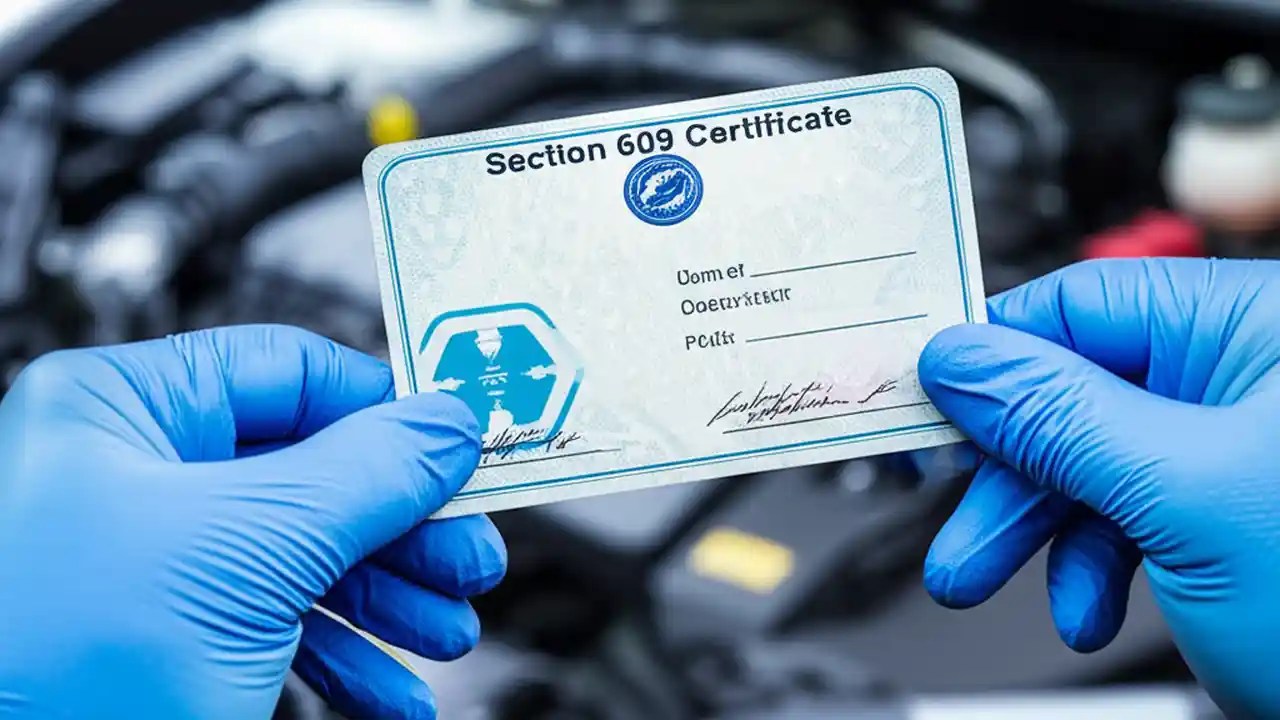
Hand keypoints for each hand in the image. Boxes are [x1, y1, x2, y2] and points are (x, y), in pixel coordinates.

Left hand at [0, 325, 506, 719]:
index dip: (388, 410)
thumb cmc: (61, 668)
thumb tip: (451, 423)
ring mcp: (151, 560)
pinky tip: (392, 690)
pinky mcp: (165, 637)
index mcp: (121, 410)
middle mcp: (133, 474)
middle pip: (314, 471)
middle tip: (472, 560)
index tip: (466, 447)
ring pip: (305, 554)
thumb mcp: (248, 549)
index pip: (290, 372)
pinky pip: (277, 624)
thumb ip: (368, 474)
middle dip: (403, 528)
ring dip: (390, 599)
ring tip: (447, 635)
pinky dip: (346, 654)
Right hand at [918, 258, 1279, 717]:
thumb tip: (963, 359)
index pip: (1080, 307)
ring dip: (1035, 530)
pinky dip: (1092, 562)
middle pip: (1076, 395)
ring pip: (1094, 464)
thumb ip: (1057, 416)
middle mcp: (1244, 380)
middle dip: (1007, 472)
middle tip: (951, 522)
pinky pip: (1131, 514)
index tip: (927, 402)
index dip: (992, 356)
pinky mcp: (1228, 513)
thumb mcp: (1180, 496)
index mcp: (1251, 332)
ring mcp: (1236, 451)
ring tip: (989, 579)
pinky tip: (1085, 604)